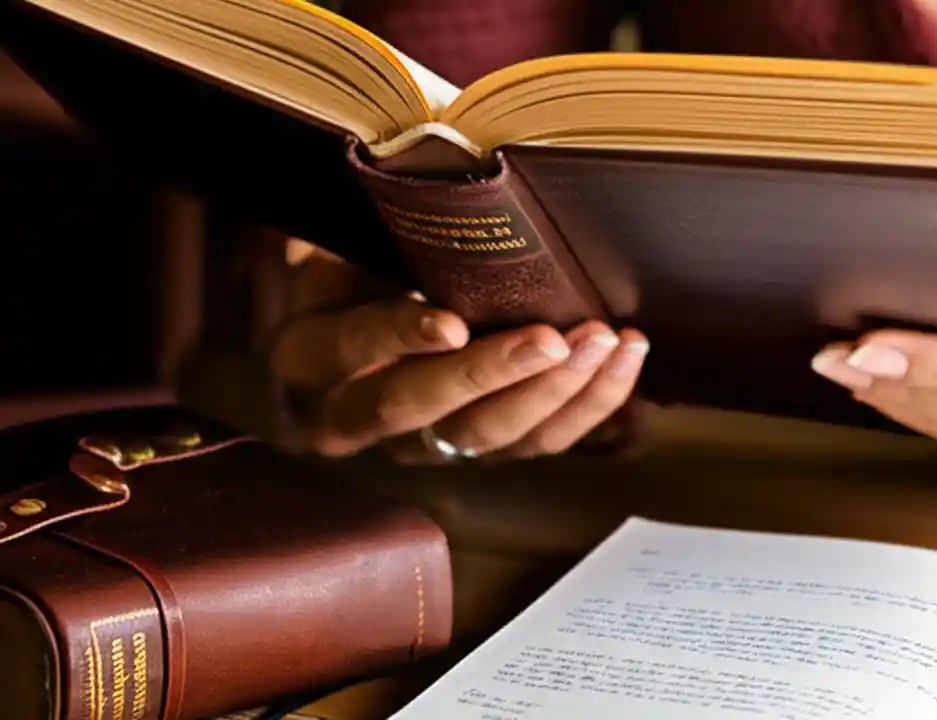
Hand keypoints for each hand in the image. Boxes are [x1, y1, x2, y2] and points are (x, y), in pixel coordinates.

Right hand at [269, 243, 648, 463]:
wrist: (378, 307)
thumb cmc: (368, 254)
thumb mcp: (350, 233)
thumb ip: (370, 220)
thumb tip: (418, 165)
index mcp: (308, 355)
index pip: (348, 350)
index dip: (398, 337)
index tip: (452, 323)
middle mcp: (355, 415)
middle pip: (416, 408)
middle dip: (490, 375)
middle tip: (553, 337)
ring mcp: (421, 443)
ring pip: (485, 438)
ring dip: (552, 393)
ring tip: (603, 340)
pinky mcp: (482, 451)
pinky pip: (537, 442)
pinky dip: (589, 404)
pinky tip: (625, 357)